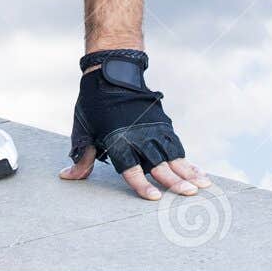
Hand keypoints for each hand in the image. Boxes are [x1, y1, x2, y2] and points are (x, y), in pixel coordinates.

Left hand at [58, 49, 211, 199]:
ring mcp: (154, 130)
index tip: (154, 198)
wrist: (112, 72)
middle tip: (189, 194)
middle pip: (159, 164)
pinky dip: (189, 161)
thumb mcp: (83, 129)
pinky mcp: (163, 125)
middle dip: (175, 181)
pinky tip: (199, 173)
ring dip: (189, 172)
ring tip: (204, 186)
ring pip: (174, 156)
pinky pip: (178, 146)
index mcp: (117, 141)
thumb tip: (67, 176)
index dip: (142, 185)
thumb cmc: (94, 103)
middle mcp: (139, 138)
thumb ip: (82, 156)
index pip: (131, 169)